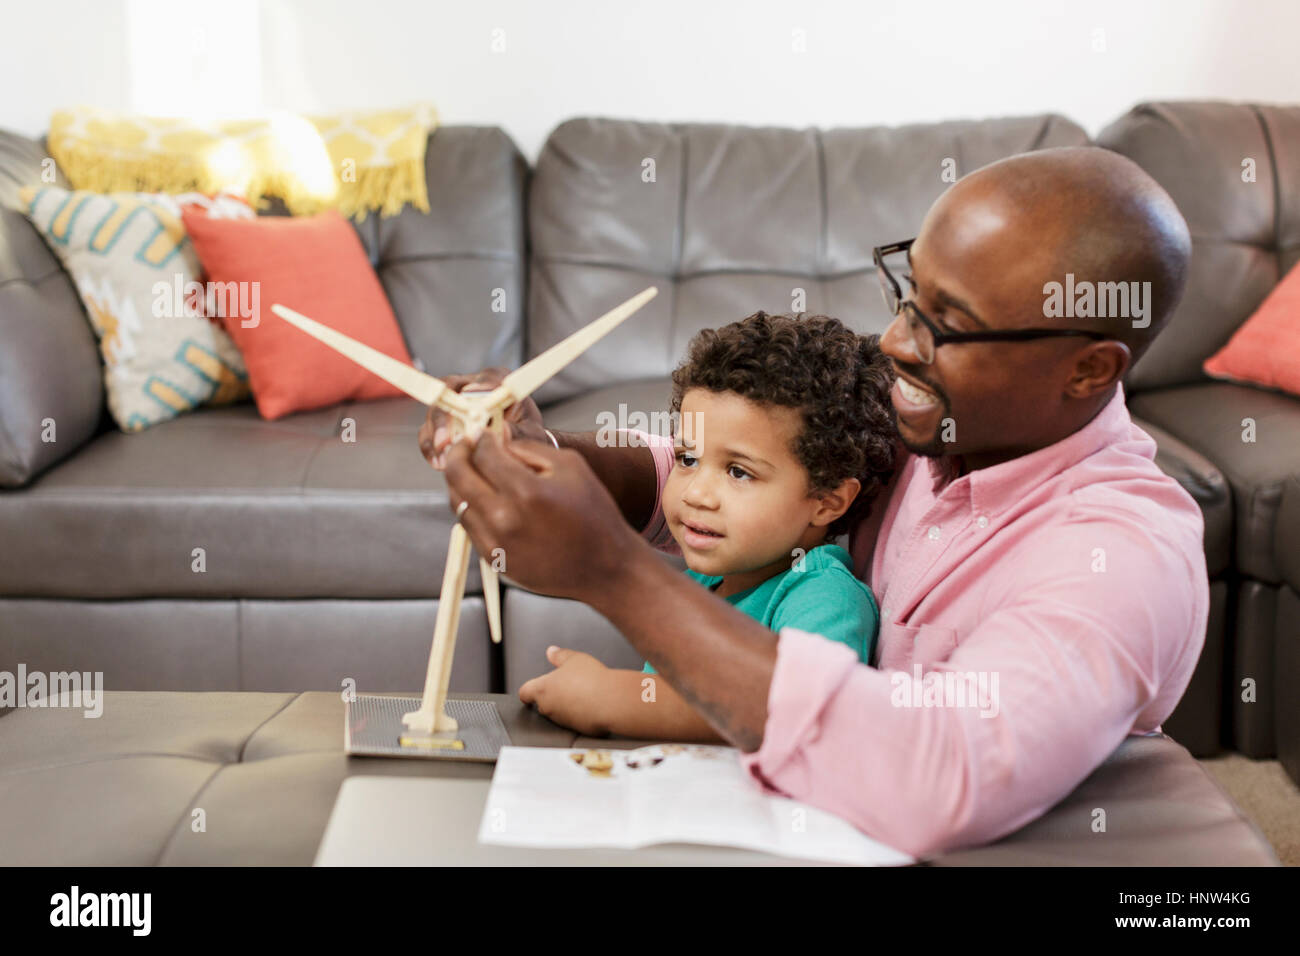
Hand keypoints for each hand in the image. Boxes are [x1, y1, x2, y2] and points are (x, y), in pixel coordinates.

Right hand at [417, 367, 546, 469]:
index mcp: (498, 382)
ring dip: (435, 436)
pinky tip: (439, 462)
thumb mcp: (531, 435)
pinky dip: (431, 448)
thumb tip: (503, 432)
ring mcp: (454, 405)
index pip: (485, 379)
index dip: (476, 389)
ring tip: (443, 458)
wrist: (519, 450)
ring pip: (435, 412)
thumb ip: (519, 432)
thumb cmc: (527, 436)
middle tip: (445, 440)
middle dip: (444, 417)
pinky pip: (429, 432)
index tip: (471, 403)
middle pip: (449, 391)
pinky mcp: (443, 424)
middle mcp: (472, 388)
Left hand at [443, 430, 646, 602]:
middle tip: (465, 444)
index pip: (483, 454)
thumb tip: (497, 435)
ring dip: (461, 481)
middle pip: (458, 475)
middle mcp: (504, 520)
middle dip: (458, 453)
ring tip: (476, 470)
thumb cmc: (594, 512)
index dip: (478, 437)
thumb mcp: (571, 465)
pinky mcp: (494, 560)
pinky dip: (472, 507)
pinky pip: (469, 526)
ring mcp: (496, 544)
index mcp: (526, 492)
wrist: (605, 567)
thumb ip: (528, 447)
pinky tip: (488, 498)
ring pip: (458, 502)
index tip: (482, 432)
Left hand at [518, 646, 614, 736]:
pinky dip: (579, 715)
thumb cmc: (591, 680)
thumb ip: (559, 655)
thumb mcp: (574, 659)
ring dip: (566, 705)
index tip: (527, 692)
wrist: (610, 701)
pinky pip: (575, 721)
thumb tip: (551, 651)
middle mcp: (549, 707)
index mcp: (543, 689)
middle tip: (565, 686)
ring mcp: (562, 720)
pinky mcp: (576, 729)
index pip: (525, 692)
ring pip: (558, 713)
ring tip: (582, 693)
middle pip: (542, 703)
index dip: (526, 691)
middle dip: (551, 696)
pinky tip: (591, 705)